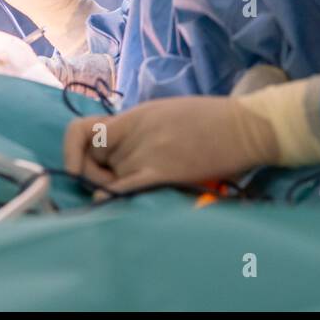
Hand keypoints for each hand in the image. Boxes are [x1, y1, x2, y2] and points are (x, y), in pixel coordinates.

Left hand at [62, 96, 280, 194]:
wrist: (246, 126)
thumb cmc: (213, 120)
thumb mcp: (165, 113)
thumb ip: (138, 130)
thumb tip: (119, 152)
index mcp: (133, 116)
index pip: (82, 131)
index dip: (74, 151)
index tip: (81, 164)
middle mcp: (132, 133)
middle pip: (90, 161)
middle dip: (92, 176)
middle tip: (110, 185)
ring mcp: (146, 152)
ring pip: (105, 180)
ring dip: (108, 191)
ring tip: (130, 193)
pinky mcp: (162, 172)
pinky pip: (122, 190)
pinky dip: (110, 200)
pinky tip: (112, 206)